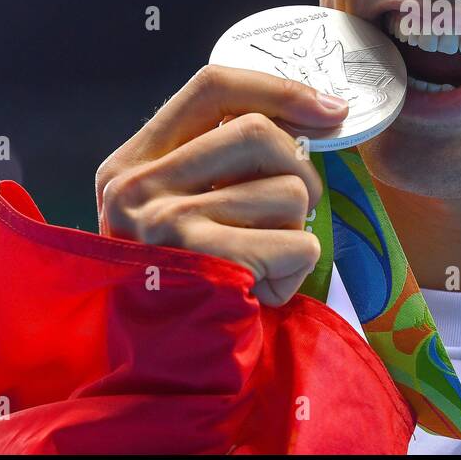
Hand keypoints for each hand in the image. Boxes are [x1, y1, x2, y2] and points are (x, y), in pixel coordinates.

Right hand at [95, 65, 347, 305]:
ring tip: (263, 264)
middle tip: (294, 213)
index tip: (331, 111)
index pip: (212, 87)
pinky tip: (265, 290)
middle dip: (299, 172)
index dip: (280, 91)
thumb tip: (325, 112)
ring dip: (296, 233)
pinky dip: (298, 269)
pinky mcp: (203, 265)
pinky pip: (297, 244)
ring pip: (288, 191)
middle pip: (258, 132)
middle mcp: (136, 187)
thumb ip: (226, 159)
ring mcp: (164, 224)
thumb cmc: (188, 283)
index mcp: (130, 162)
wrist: (156, 372)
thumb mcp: (184, 208)